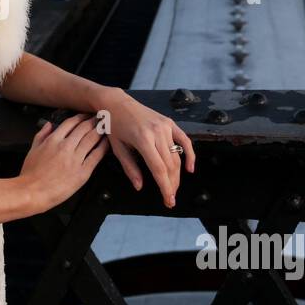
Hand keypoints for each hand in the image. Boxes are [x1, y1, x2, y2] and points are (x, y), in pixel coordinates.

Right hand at [18, 113, 109, 213]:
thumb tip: (49, 125)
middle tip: (100, 117)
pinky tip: (107, 143)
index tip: (86, 115)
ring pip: (92, 139)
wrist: (33, 192)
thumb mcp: (32, 150)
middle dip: (93, 120)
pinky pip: (96, 156)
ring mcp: (75, 159)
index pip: (70, 123)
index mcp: (53, 141)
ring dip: (100, 130)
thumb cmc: (31, 174)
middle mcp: (65, 147)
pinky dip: (103, 147)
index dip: (80, 117)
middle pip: (84, 128)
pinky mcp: (82, 172)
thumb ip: (41, 135)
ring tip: (105, 126)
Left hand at [94, 90, 195, 207]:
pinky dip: (189, 155)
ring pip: (176, 156)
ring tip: (173, 187)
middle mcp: (157, 132)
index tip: (169, 200)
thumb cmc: (114, 126)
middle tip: (170, 198)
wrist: (117, 103)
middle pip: (170, 165)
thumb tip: (140, 187)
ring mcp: (165, 126)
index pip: (159, 169)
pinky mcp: (169, 123)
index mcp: (142, 139)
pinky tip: (190, 168)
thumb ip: (130, 168)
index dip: (165, 187)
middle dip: (172, 184)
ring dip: (177, 175)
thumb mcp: (118, 148)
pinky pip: (184, 140)